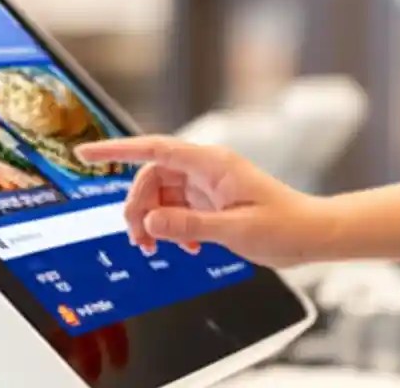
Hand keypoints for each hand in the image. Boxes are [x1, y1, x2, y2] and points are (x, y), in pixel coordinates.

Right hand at [76, 137, 336, 267]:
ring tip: (155, 249)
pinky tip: (185, 248)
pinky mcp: (211, 201)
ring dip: (152, 221)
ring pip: (161, 194)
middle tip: (138, 240)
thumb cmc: (285, 227)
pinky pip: (176, 209)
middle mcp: (205, 169)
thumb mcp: (235, 231)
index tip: (85, 153)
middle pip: (151, 177)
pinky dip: (172, 228)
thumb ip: (189, 225)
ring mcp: (207, 185)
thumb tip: (149, 222)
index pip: (152, 149)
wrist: (314, 234)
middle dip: (137, 207)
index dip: (115, 150)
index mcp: (211, 164)